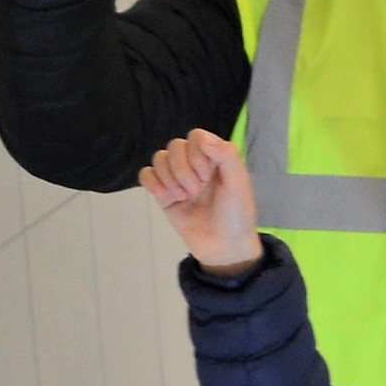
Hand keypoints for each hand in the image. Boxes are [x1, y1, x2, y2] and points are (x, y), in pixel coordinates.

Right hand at [138, 130, 259, 274]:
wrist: (223, 248)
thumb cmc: (236, 215)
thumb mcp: (239, 183)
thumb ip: (226, 155)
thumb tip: (201, 137)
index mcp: (216, 158)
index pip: (195, 137)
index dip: (197, 153)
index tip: (208, 175)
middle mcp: (196, 165)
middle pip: (175, 147)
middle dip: (183, 169)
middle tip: (197, 190)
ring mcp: (178, 179)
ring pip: (160, 159)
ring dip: (170, 177)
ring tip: (184, 197)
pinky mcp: (164, 195)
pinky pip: (146, 175)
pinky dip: (152, 181)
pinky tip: (165, 195)